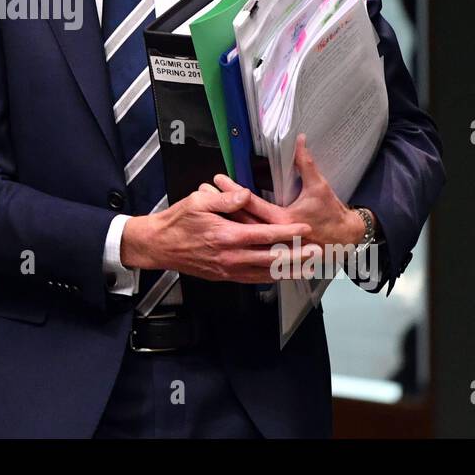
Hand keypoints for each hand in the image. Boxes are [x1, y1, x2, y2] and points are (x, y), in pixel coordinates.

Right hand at [120, 181, 312, 284]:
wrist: (158, 246)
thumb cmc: (177, 222)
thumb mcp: (198, 202)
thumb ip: (225, 199)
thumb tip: (246, 194)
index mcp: (227, 236)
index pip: (265, 235)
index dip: (287, 233)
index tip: (304, 229)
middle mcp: (231, 257)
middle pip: (271, 259)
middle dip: (296, 256)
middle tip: (316, 252)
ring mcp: (228, 269)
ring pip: (264, 274)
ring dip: (287, 271)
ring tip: (307, 268)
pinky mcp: (223, 276)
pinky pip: (252, 279)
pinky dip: (269, 278)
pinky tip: (279, 274)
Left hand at [211, 133, 365, 254]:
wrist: (345, 241)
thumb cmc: (332, 214)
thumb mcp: (319, 187)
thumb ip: (305, 164)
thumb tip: (299, 141)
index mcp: (284, 219)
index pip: (252, 203)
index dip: (234, 190)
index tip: (218, 179)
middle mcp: (276, 235)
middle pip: (241, 220)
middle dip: (221, 205)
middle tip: (203, 191)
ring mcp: (274, 246)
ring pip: (242, 235)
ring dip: (224, 220)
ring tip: (206, 206)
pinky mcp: (274, 253)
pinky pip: (250, 246)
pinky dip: (235, 237)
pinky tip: (221, 227)